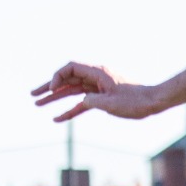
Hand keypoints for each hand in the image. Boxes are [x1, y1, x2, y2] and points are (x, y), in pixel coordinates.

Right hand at [31, 63, 165, 121]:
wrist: (153, 103)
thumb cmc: (135, 101)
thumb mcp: (111, 103)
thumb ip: (92, 101)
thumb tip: (82, 102)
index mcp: (97, 72)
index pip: (70, 68)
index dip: (57, 77)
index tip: (53, 90)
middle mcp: (95, 77)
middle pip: (67, 79)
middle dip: (49, 87)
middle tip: (32, 94)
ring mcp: (97, 87)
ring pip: (71, 91)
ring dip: (55, 98)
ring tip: (38, 104)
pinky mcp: (101, 98)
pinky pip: (81, 103)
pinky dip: (70, 110)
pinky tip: (57, 118)